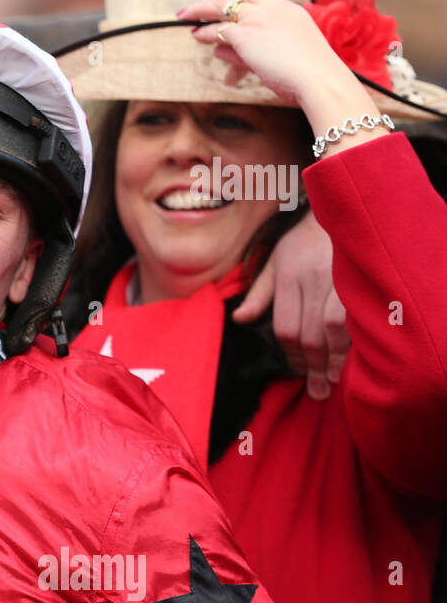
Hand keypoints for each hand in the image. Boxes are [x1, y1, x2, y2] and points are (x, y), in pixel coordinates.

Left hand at [180, 0, 382, 141]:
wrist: (319, 77)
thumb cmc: (309, 72)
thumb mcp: (283, 53)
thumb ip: (252, 50)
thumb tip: (222, 49)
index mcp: (287, 9)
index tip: (225, 4)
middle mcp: (271, 7)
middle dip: (212, 0)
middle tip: (195, 8)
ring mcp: (257, 19)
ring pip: (220, 7)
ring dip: (200, 11)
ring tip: (185, 16)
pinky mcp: (245, 34)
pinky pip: (217, 31)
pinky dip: (205, 33)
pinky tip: (196, 36)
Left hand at [232, 209, 348, 397]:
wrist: (340, 211)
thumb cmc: (304, 241)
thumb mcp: (275, 261)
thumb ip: (260, 293)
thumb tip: (239, 319)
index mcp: (288, 277)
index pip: (285, 326)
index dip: (290, 355)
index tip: (295, 371)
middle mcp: (312, 279)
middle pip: (309, 333)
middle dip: (312, 367)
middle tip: (317, 391)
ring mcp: (339, 279)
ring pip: (335, 329)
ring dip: (334, 359)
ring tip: (333, 381)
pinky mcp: (363, 280)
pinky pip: (359, 318)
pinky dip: (356, 341)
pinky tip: (355, 358)